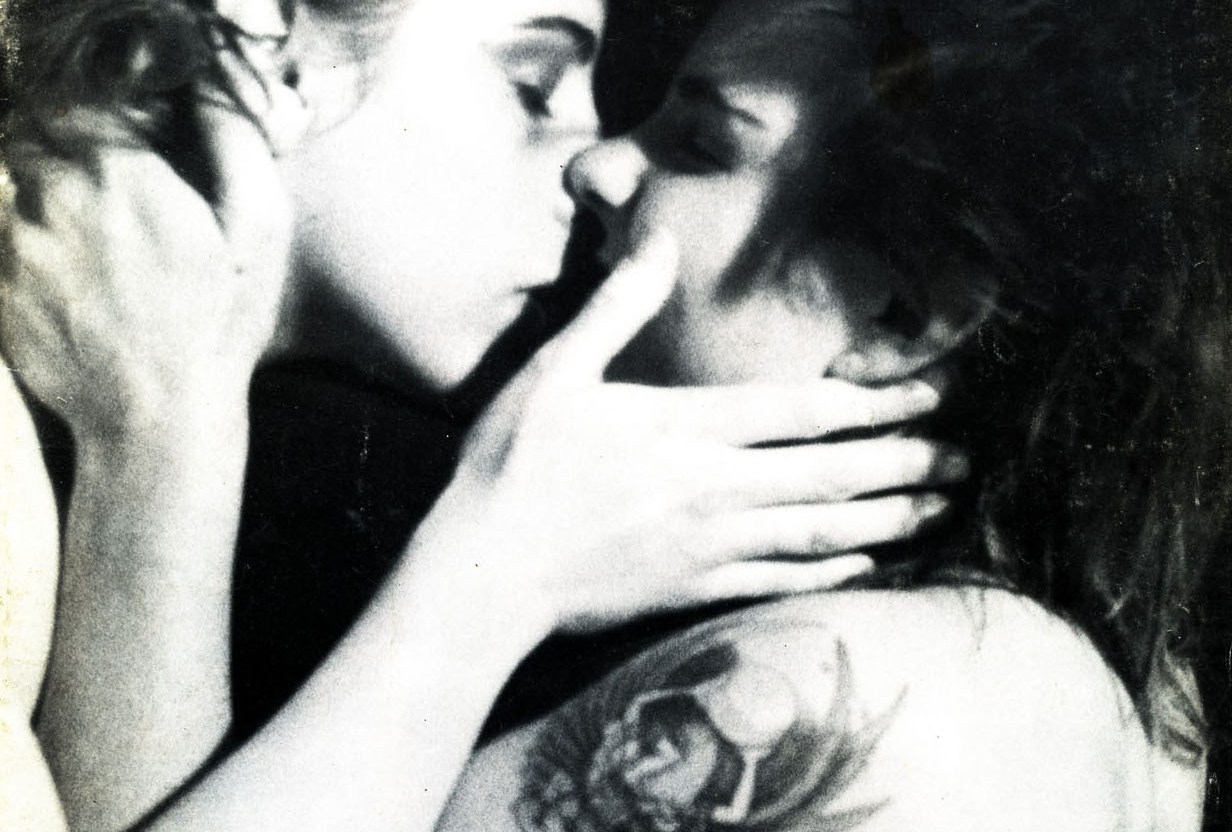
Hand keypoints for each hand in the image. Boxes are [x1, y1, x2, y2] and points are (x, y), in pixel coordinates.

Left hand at [0, 64, 291, 442]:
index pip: (84, 102)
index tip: (133, 146)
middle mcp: (55, 197)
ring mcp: (16, 246)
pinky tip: (76, 286)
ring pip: (15, 190)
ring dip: (46, 202)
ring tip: (96, 249)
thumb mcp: (260, 232)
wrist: (157, 418)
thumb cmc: (219, 326)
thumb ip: (235, 145)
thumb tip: (211, 92)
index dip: (107, 117)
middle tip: (115, 200)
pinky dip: (28, 251)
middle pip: (38, 139)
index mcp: (121, 174)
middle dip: (70, 157)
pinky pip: (2, 245)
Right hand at [417, 231, 964, 634]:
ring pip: (820, 531)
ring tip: (938, 508)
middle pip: (830, 474)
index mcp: (683, 427)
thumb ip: (615, 307)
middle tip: (960, 458)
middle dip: (903, 463)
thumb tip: (657, 241)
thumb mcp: (553, 373)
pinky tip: (869, 561)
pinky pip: (783, 581)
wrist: (483, 575)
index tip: (929, 394)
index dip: (875, 400)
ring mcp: (708, 546)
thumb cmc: (512, 468)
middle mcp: (711, 488)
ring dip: (888, 518)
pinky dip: (833, 569)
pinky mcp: (694, 590)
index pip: (803, 410)